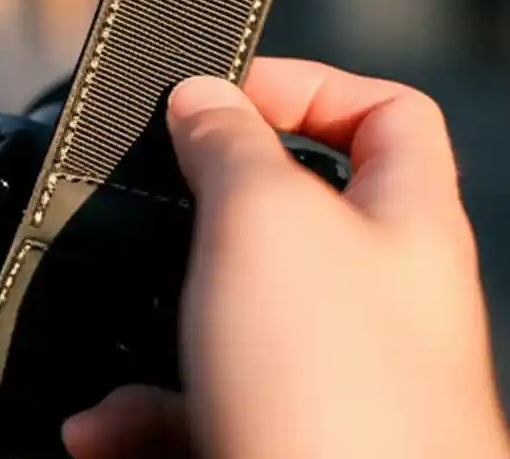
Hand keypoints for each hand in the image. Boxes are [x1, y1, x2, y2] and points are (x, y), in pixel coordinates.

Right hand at [67, 59, 509, 457]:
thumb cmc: (340, 393)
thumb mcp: (266, 224)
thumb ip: (232, 145)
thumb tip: (203, 97)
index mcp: (405, 221)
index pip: (389, 113)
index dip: (309, 86)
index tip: (224, 98)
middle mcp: (378, 296)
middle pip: (295, 215)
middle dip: (207, 215)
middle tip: (156, 209)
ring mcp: (333, 375)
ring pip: (233, 317)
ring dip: (156, 325)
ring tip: (109, 346)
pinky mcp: (284, 436)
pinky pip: (205, 404)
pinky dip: (146, 412)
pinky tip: (104, 431)